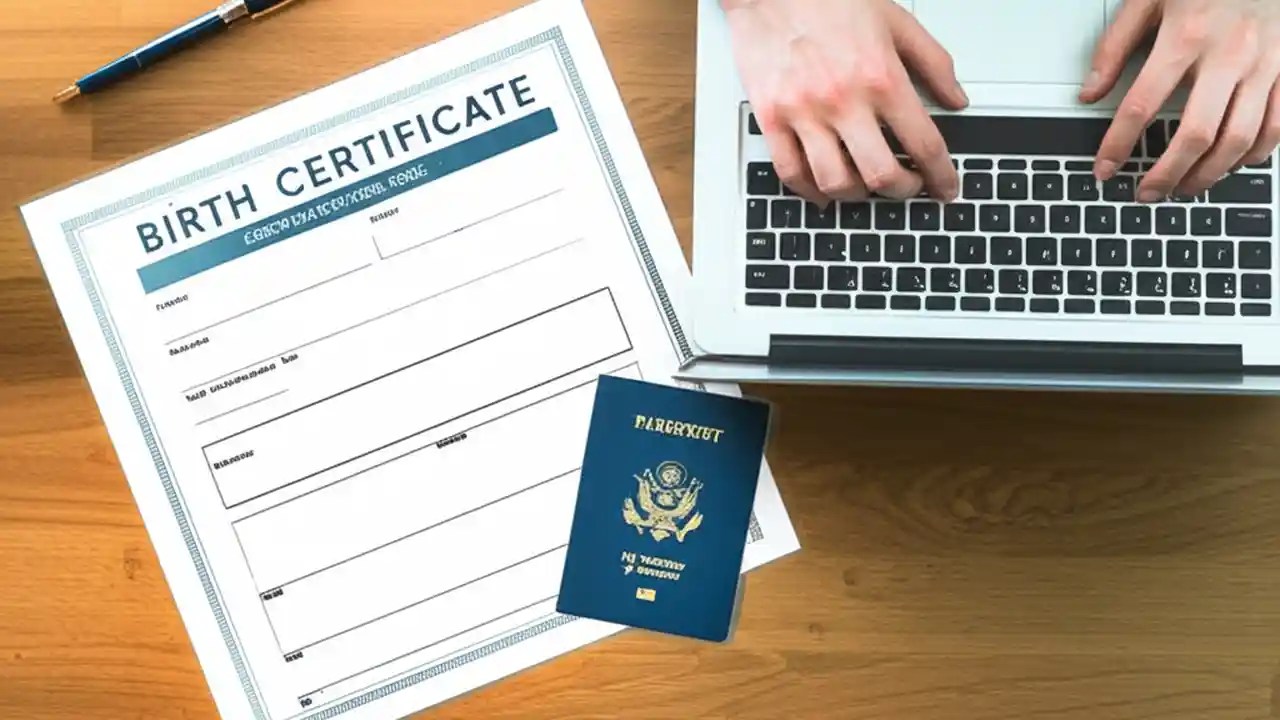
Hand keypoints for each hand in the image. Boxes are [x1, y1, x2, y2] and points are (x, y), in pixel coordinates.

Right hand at [721, 0, 968, 203]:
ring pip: (834, 181)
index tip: (945, 188)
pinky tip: (821, 189)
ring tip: (865, 186)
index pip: (923, 144)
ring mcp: (804, 112)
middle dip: (902, 191)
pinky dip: (809, 190)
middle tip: (907, 188)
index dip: (941, 176)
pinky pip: (790, 172)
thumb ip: (933, 62)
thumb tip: (956, 98)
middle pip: (880, 174)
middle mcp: (844, 99)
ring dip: (857, 196)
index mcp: (881, 76)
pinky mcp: (772, 117)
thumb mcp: (896, 21)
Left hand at [1082, 0, 1279, 199]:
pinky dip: (1254, 154)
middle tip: (1145, 193)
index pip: (1141, 105)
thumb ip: (1114, 47)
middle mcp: (1228, 54)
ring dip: (1208, 174)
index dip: (1117, 145)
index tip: (1104, 169)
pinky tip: (1230, 165)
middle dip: (1166, 174)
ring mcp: (1264, 65)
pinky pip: (1277, 126)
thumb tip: (1088, 92)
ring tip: (1183, 190)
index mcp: (1185, 35)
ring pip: (1240, 138)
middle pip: (1196, 134)